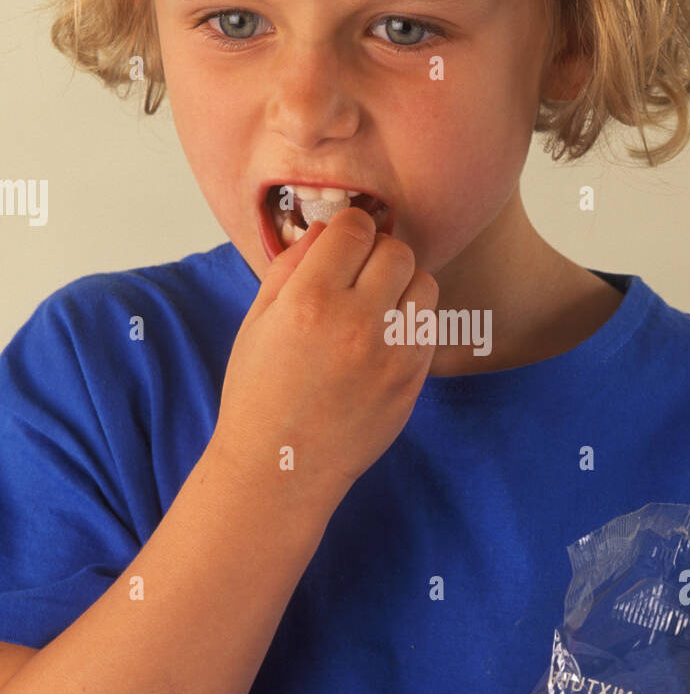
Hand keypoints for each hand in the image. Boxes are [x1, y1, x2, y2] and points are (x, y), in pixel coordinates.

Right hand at [212, 209, 438, 496]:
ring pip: (424, 283)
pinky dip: (410, 323)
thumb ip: (291, 265)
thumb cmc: (260, 392)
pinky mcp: (412, 379)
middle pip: (397, 251)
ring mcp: (391, 352)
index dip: (349, 228)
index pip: (355, 228)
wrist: (282, 465)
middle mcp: (356, 321)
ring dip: (402, 286)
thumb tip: (326, 228)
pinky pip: (428, 326)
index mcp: (309, 299)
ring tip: (376, 306)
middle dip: (378, 253)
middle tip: (359, 274)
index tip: (342, 241)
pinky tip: (382, 339)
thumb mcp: (258, 320)